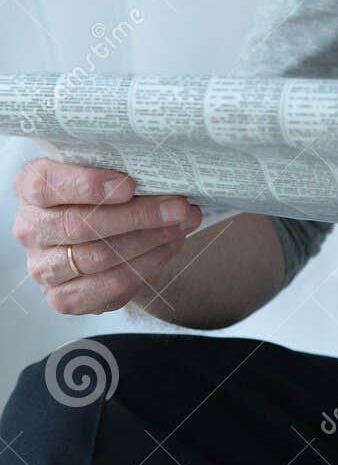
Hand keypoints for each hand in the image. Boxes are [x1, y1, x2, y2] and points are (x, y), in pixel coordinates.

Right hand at [12, 160, 201, 315]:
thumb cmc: (101, 194)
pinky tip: (169, 247)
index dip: (86, 185)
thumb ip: (116, 166)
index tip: (129, 185)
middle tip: (178, 207)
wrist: (100, 236)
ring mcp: (43, 267)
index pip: (45, 185)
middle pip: (81, 225)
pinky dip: (146, 265)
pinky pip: (109, 285)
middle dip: (138, 215)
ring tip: (181, 225)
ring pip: (99, 256)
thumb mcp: (101, 170)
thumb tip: (162, 169)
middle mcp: (30, 228)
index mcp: (31, 187)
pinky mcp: (63, 297)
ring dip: (149, 240)